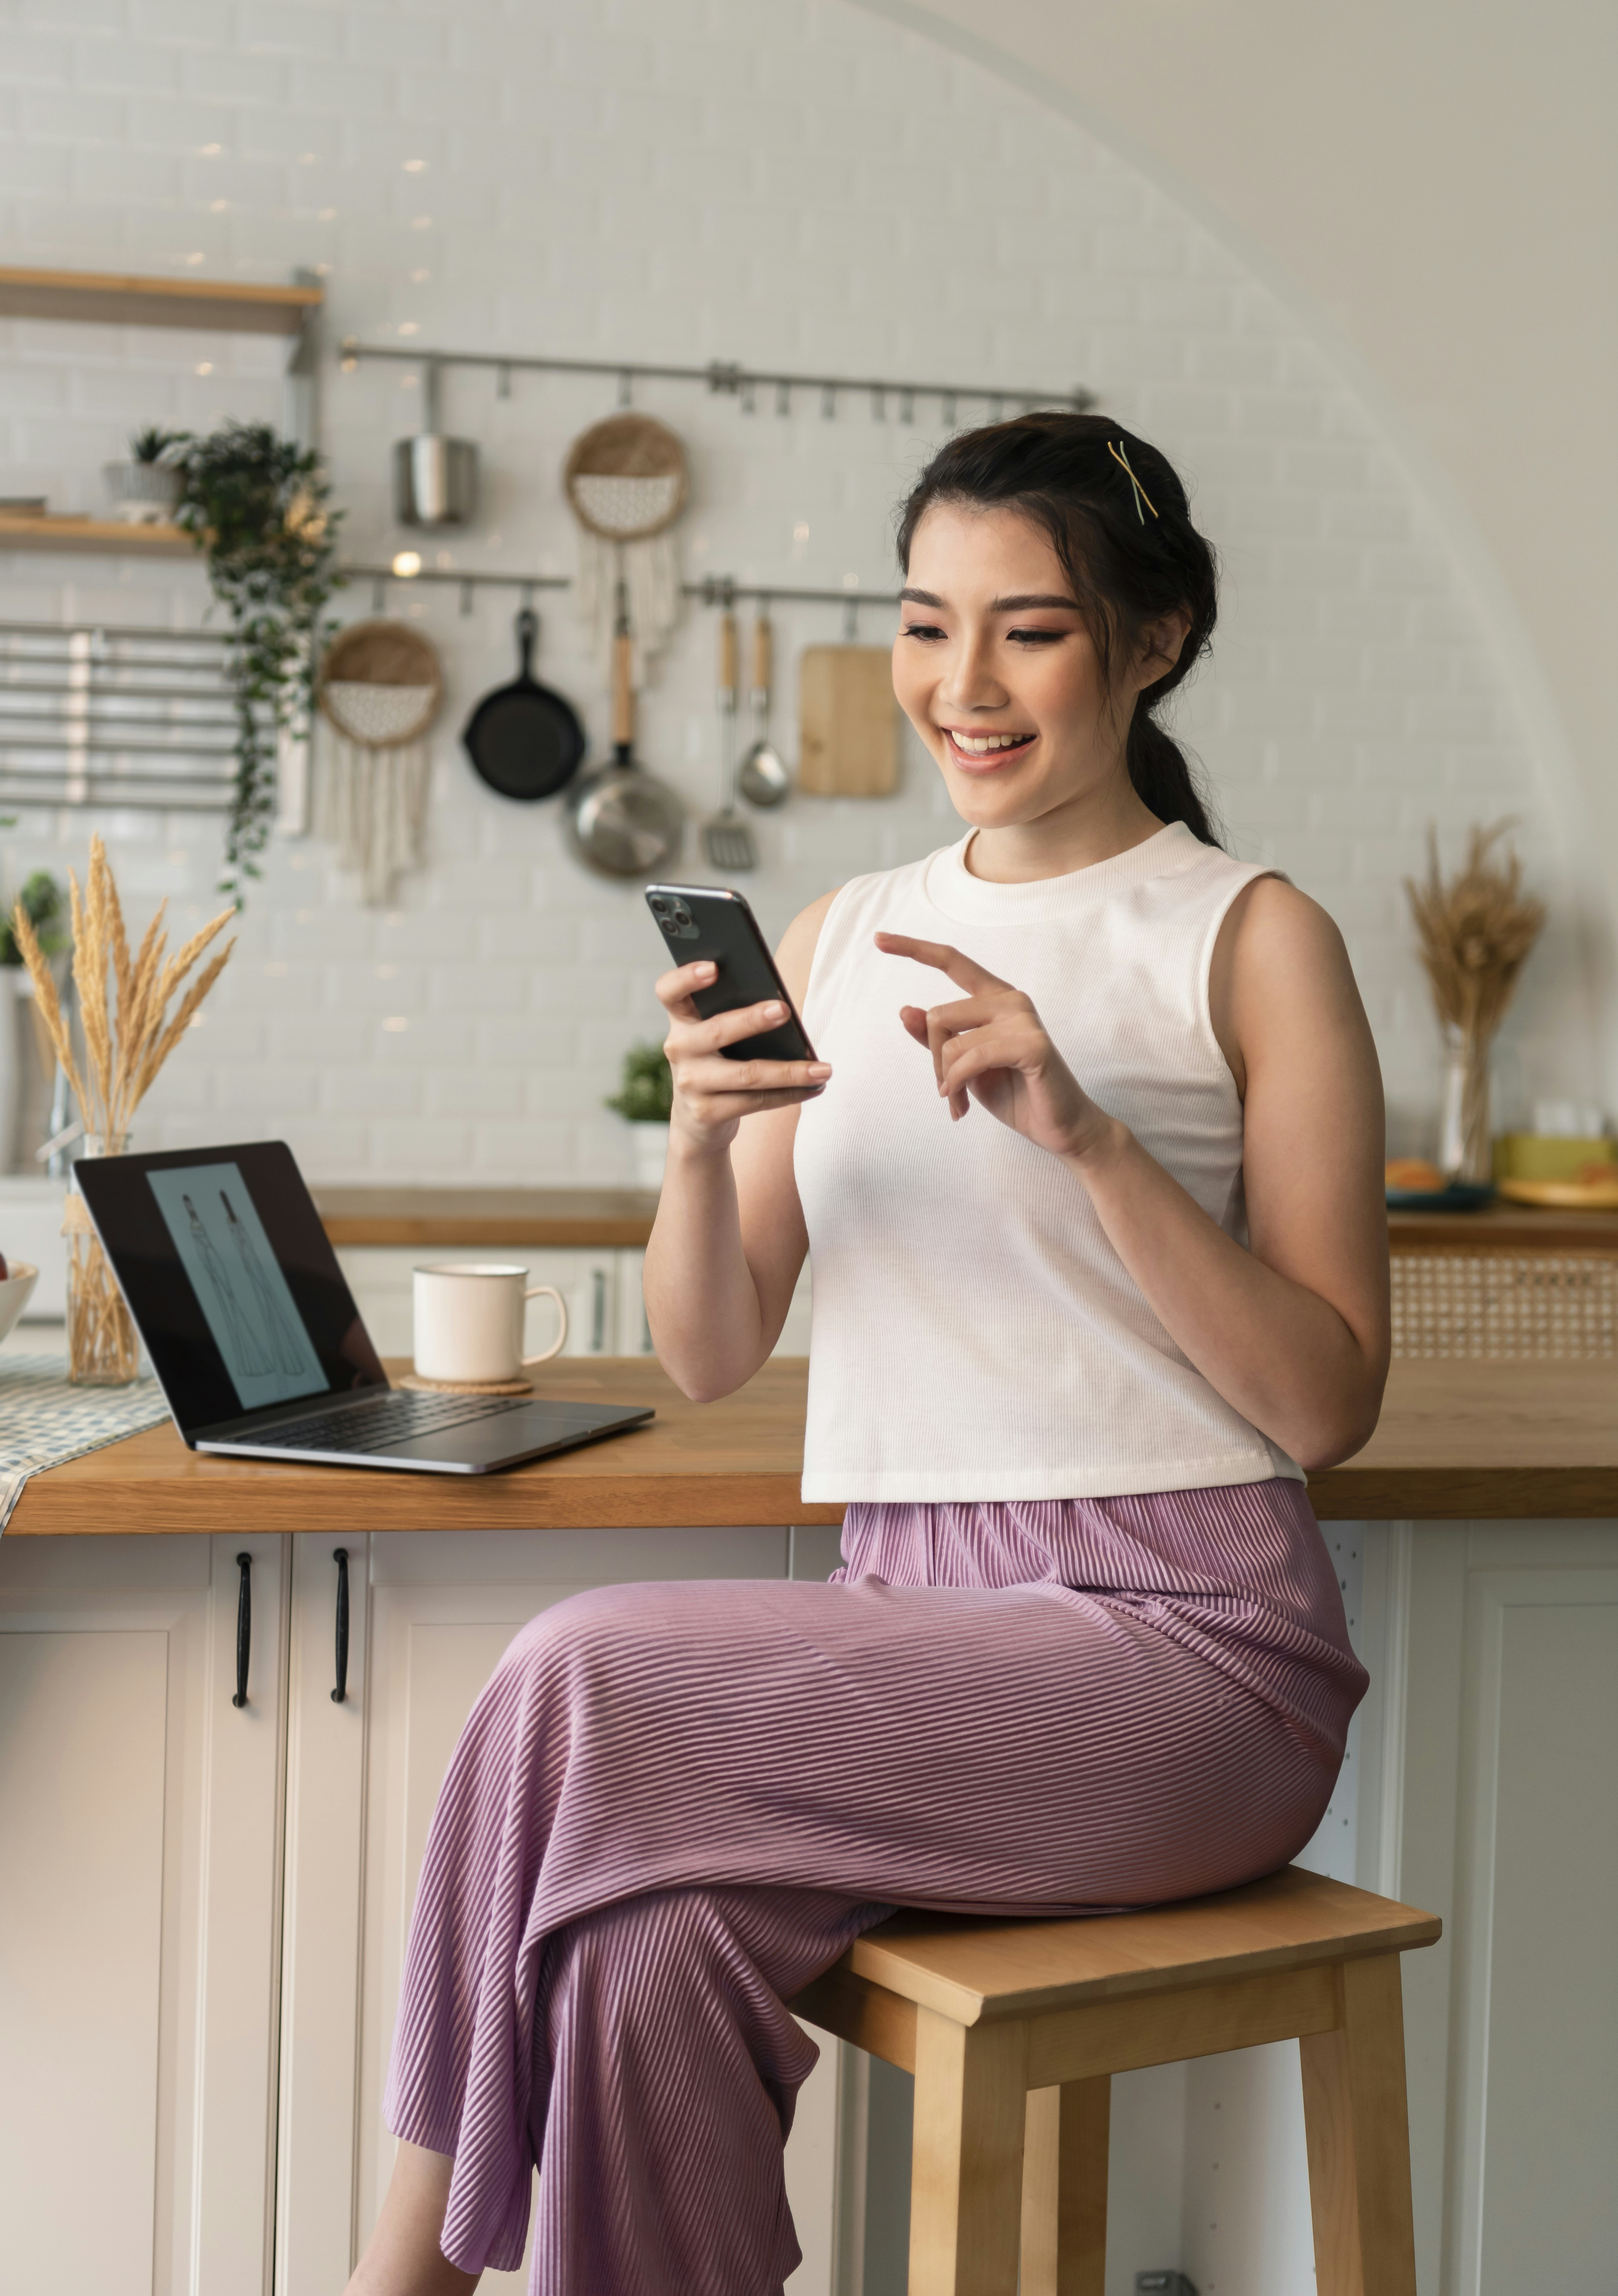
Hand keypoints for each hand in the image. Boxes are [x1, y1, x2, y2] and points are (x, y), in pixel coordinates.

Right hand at [655, 960, 830, 1152]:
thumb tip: (782, 1007)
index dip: (686, 977)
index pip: (669, 991)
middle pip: (715, 1030)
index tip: (714, 967)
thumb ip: (733, 1014)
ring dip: (790, 1071)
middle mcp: (679, 1049)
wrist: (697, 1119)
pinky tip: (815, 1087)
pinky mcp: (707, 1112)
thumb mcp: (716, 1035)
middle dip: (751, 1020)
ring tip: (823, 1069)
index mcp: (682, 1020)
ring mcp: (690, 1083)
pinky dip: (790, 1094)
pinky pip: (756, 1101)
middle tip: (784, 1010)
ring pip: (746, 1074)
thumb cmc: (718, 1061)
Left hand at [875, 932, 1116, 1163]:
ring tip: (959, 1102)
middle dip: (933, 1062)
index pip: (953, 961)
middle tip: (947, 1092)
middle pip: (938, 1016)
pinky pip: (972, 1058)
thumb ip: (939, 1039)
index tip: (878, 938)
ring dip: (947, 1081)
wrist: (1060, 1127)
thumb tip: (904, 1010)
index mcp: (996, 998)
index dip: (915, 948)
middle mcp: (1011, 999)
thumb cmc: (1016, 1093)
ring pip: (951, 1042)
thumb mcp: (966, 1065)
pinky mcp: (1033, 1044)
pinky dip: (958, 1084)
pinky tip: (962, 1105)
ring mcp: (1024, 1018)